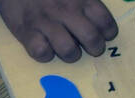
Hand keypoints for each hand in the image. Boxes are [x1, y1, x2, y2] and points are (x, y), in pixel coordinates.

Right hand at [0, 0, 118, 62]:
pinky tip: (46, 49)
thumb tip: (97, 16)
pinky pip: (41, 53)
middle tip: (93, 49)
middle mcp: (65, 10)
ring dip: (72, 55)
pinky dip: (46, 55)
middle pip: (90, 37)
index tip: (106, 36)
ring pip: (68, 49)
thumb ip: (85, 0)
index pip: (103, 20)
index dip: (108, 32)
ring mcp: (45, 22)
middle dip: (95, 48)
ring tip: (70, 52)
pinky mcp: (26, 32)